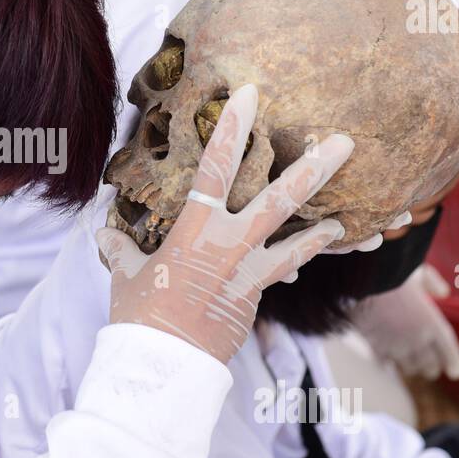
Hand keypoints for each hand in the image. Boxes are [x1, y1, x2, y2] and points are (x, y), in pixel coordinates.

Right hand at [97, 84, 352, 363]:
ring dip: (327, 222)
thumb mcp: (126, 276)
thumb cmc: (139, 316)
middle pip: (279, 198)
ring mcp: (249, 269)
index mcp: (193, 227)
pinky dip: (304, 252)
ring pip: (297, 236)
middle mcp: (229, 243)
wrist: (164, 363)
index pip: (216, 167)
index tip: (249, 95)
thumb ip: (122, 250)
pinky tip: (329, 242)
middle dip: (313, 168)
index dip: (232, 129)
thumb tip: (105, 234)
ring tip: (353, 213)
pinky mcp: (257, 294)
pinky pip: (286, 266)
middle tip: (346, 142)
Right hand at [349, 265, 458, 379]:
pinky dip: (389, 360)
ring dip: (411, 364)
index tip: (456, 370)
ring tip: (410, 357)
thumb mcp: (417, 270)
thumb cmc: (390, 271)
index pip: (449, 354)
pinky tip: (388, 353)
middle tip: (430, 359)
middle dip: (431, 364)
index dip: (455, 364)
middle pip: (429, 367)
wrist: (355, 278)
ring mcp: (393, 346)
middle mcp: (415, 340)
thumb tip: (443, 293)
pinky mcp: (374, 346)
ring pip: (408, 368)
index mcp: (432, 323)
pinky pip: (385, 363)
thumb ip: (432, 283)